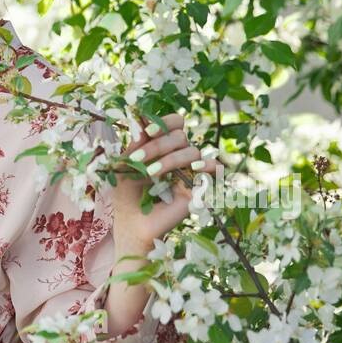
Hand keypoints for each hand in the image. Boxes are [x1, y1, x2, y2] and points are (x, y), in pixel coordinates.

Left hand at [109, 112, 218, 251]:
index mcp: (163, 145)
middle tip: (138, 160)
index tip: (147, 131)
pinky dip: (207, 165)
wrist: (133, 223)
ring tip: (151, 173)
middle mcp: (179, 154)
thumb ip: (136, 144)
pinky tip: (191, 170)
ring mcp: (191, 170)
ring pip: (192, 151)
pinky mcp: (200, 187)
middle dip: (158, 145)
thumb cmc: (126, 194)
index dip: (164, 122)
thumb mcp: (126, 165)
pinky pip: (215, 168)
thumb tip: (141, 120)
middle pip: (180, 135)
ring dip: (170, 159)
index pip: (174, 123)